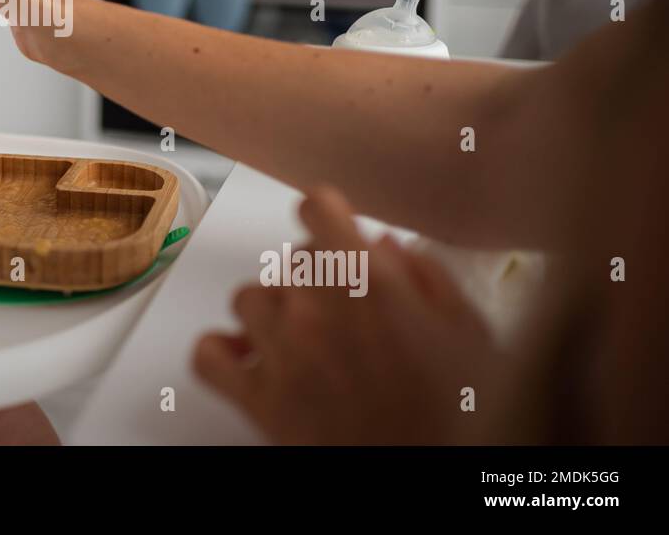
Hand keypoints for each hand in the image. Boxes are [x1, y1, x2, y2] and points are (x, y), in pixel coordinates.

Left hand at [192, 186, 501, 443]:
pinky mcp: (260, 400)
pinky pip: (208, 356)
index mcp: (367, 282)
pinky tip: (248, 355)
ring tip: (304, 332)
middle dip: (315, 275)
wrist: (435, 470)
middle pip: (289, 259)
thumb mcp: (469, 333)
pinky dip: (221, 351)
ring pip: (248, 298)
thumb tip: (386, 248)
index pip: (316, 207)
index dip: (328, 217)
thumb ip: (425, 277)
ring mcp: (282, 354)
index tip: (334, 229)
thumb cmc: (458, 414)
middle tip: (343, 305)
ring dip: (272, 310)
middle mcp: (316, 310)